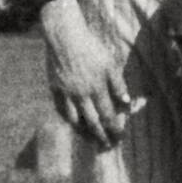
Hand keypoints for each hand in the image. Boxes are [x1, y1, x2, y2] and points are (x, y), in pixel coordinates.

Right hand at [40, 0, 130, 146]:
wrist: (64, 35)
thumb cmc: (91, 46)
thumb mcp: (109, 62)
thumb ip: (118, 84)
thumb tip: (126, 103)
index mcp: (97, 86)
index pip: (108, 115)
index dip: (114, 128)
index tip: (119, 138)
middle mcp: (81, 93)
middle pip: (93, 122)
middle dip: (101, 136)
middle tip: (107, 146)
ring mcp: (66, 92)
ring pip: (76, 120)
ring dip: (84, 133)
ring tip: (91, 140)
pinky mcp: (54, 89)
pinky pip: (62, 110)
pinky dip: (69, 120)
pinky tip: (75, 124)